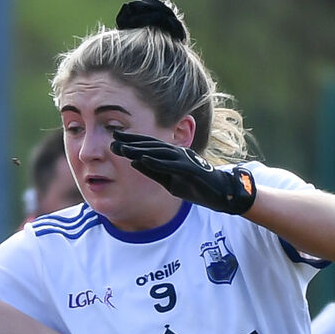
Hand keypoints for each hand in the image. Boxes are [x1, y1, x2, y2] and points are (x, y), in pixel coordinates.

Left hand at [111, 130, 255, 214]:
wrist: (221, 194)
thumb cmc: (195, 186)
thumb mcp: (169, 180)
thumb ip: (153, 171)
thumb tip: (134, 163)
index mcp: (171, 156)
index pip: (149, 147)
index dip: (132, 142)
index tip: (114, 140)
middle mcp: (177, 153)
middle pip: (151, 146)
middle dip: (132, 142)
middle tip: (113, 139)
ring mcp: (184, 160)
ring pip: (158, 152)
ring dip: (140, 150)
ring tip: (124, 148)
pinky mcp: (190, 169)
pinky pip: (170, 165)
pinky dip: (156, 162)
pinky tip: (142, 159)